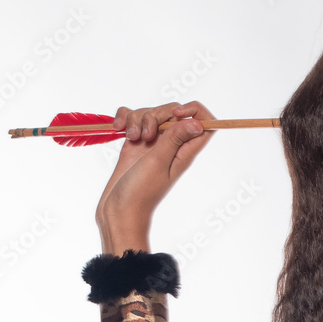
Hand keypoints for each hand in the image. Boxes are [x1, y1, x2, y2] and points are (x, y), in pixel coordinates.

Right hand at [95, 100, 215, 251]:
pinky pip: (131, 118)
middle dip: (155, 114)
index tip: (177, 113)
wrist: (118, 210)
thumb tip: (198, 123)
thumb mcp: (159, 163)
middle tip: (146, 136)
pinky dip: (125, 119)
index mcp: (184, 152)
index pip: (204, 125)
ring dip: (137, 119)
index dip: (194, 111)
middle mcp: (170, 146)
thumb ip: (175, 140)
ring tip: (131, 138)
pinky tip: (118, 130)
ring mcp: (151, 144)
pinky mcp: (134, 143)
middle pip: (171, 113)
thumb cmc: (140, 192)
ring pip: (149, 113)